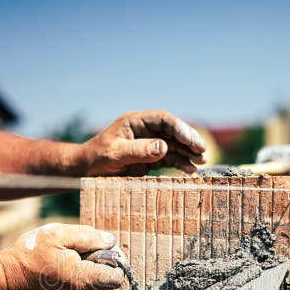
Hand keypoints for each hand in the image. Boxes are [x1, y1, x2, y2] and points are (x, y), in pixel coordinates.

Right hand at [0, 223, 124, 289]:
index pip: (118, 276)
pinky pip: (84, 281)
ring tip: (63, 255)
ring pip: (96, 276)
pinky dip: (78, 270)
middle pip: (108, 274)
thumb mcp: (58, 235)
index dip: (115, 259)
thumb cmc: (30, 254)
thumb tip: (111, 242)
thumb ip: (89, 237)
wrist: (8, 279)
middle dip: (98, 258)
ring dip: (86, 263)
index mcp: (83, 279)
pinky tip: (60, 263)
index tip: (100, 247)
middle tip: (74, 248)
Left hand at [82, 110, 206, 175]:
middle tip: (202, 150)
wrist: (86, 170)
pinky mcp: (150, 158)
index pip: (162, 119)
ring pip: (174, 145)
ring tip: (202, 161)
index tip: (189, 139)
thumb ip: (138, 150)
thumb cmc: (96, 158)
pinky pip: (170, 158)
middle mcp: (145, 131)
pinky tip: (191, 169)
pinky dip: (181, 163)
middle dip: (189, 139)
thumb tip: (164, 147)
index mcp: (135, 122)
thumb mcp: (114, 154)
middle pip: (172, 131)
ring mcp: (149, 144)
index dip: (178, 127)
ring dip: (189, 152)